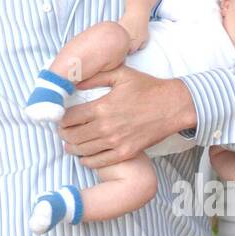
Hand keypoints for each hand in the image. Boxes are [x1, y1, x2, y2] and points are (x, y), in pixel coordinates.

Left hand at [59, 68, 195, 167]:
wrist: (173, 106)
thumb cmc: (148, 88)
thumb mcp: (121, 74)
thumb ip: (95, 77)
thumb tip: (74, 82)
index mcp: (102, 107)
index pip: (69, 118)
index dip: (62, 119)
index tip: (62, 119)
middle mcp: (106, 127)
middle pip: (73, 136)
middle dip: (64, 135)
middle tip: (63, 133)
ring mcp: (116, 142)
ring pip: (83, 150)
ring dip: (72, 148)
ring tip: (70, 145)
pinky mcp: (126, 153)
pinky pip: (99, 162)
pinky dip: (88, 161)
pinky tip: (85, 157)